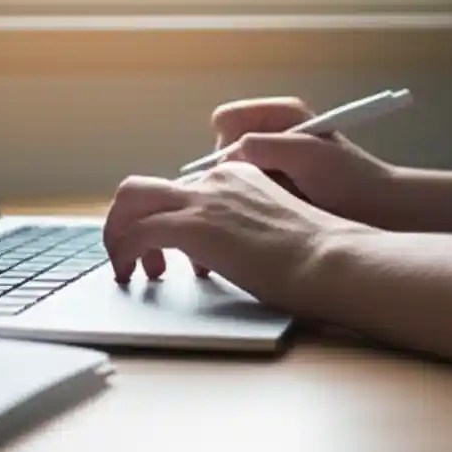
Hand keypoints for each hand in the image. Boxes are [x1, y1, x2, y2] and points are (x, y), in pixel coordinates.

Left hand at [102, 162, 368, 310]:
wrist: (333, 262)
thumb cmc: (315, 260)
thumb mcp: (268, 233)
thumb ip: (235, 232)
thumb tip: (207, 257)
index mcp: (236, 177)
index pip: (178, 191)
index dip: (164, 224)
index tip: (169, 255)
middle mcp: (215, 180)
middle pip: (142, 188)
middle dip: (124, 221)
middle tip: (128, 254)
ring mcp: (203, 200)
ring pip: (130, 203)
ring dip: (118, 235)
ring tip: (125, 269)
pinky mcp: (194, 226)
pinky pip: (136, 233)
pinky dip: (124, 253)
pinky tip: (129, 275)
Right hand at [210, 97, 395, 222]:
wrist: (378, 212)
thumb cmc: (349, 178)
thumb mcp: (306, 154)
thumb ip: (263, 147)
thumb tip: (225, 159)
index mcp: (279, 115)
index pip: (226, 120)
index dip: (226, 143)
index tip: (241, 168)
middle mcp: (270, 134)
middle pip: (222, 148)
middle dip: (229, 172)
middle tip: (252, 194)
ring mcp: (270, 161)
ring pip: (228, 174)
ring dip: (236, 191)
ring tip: (262, 207)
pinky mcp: (271, 186)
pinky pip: (241, 191)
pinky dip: (244, 203)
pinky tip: (262, 215)